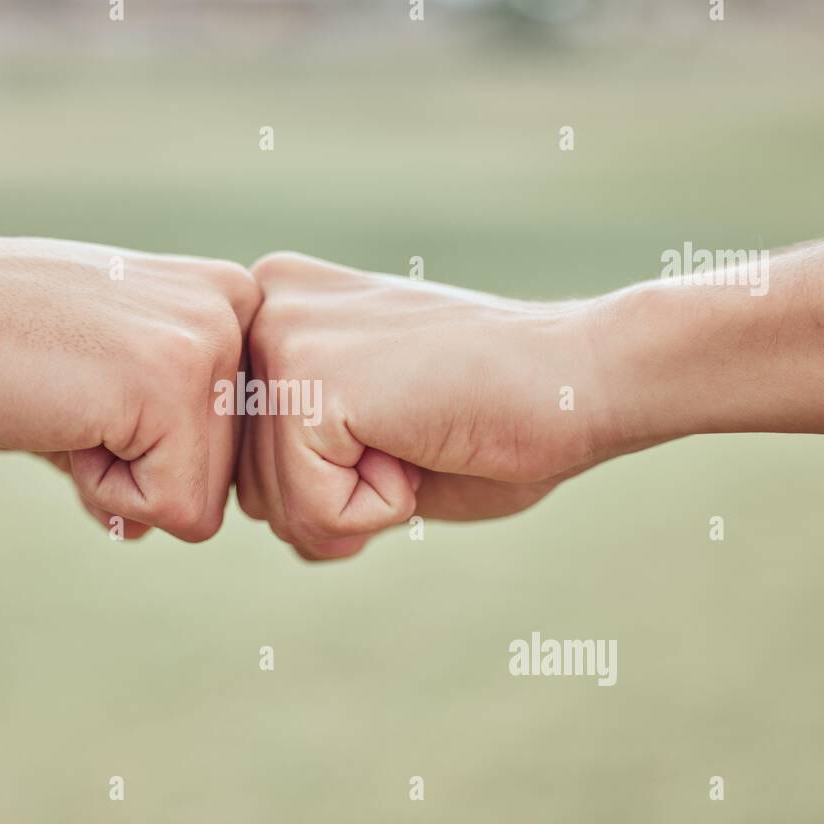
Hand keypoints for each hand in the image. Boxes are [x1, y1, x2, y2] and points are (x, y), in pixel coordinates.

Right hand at [0, 234, 260, 541]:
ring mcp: (210, 341)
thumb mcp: (100, 375)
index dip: (145, 445)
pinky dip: (101, 492)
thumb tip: (179, 517)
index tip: (81, 381)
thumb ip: (156, 434)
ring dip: (116, 478)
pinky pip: (175, 511)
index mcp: (224, 295)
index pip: (227, 440)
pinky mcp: (176, 385)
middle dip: (136, 467)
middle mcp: (235, 307)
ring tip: (61, 399)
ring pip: (202, 498)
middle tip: (65, 392)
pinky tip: (59, 415)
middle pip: (224, 473)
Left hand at [235, 252, 614, 559]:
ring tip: (420, 430)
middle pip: (251, 487)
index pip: (250, 458)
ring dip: (361, 503)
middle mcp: (263, 307)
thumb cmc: (493, 418)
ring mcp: (281, 338)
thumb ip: (296, 464)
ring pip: (276, 507)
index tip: (402, 423)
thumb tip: (240, 516)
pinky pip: (312, 512)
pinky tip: (423, 442)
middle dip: (338, 496)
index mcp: (275, 310)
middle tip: (415, 431)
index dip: (332, 479)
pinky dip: (378, 510)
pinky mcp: (309, 381)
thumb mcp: (369, 442)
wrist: (583, 380)